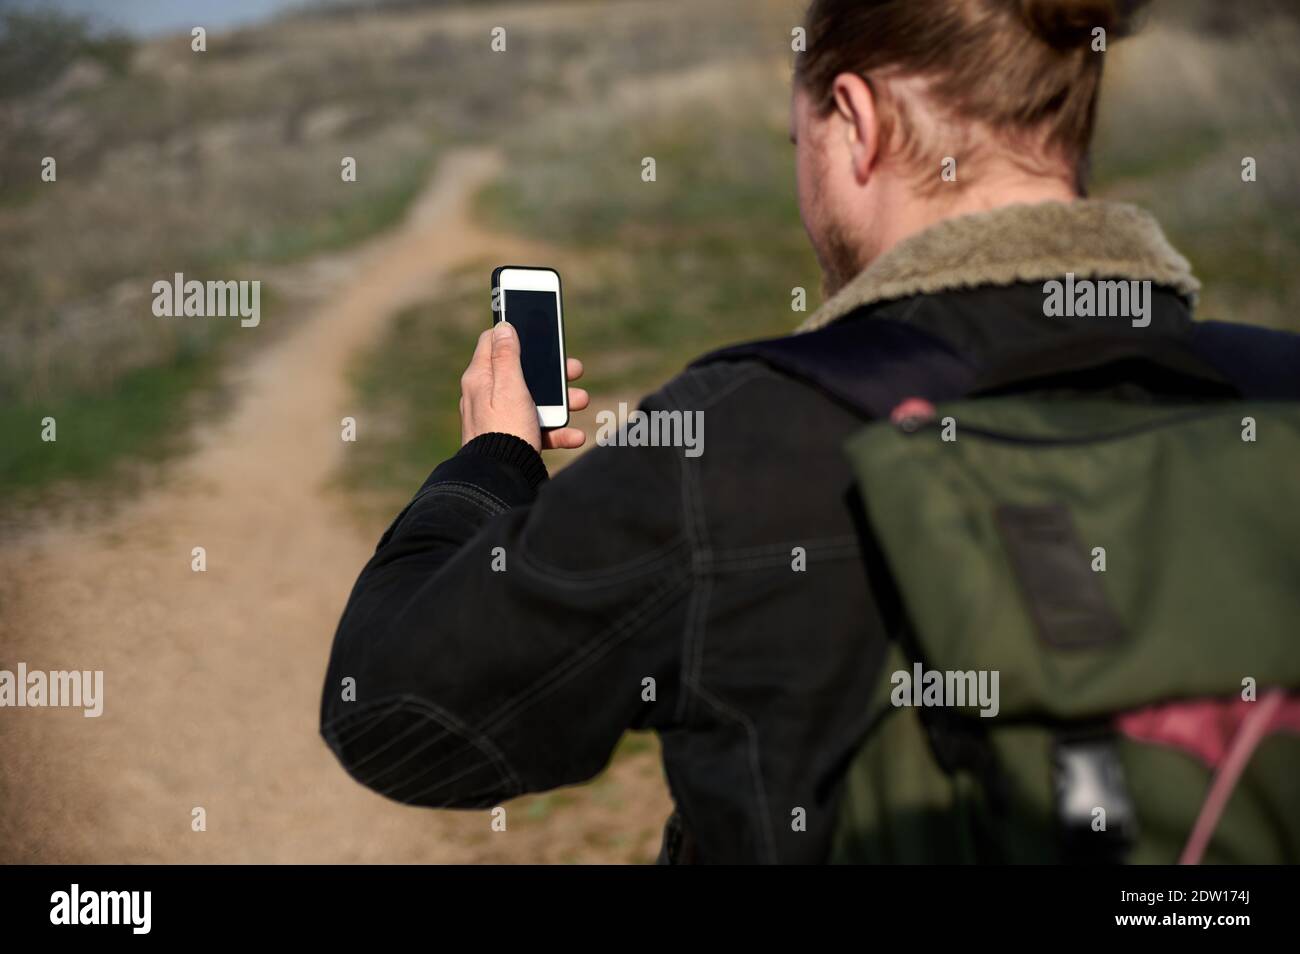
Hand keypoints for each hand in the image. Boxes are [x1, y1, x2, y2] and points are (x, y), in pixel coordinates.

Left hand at [459, 321, 588, 451]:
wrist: (501, 479)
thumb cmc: (504, 430)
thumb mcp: (509, 386)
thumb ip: (507, 355)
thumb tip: (503, 326)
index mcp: (481, 379)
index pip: (492, 342)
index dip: (514, 333)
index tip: (535, 330)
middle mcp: (487, 397)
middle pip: (522, 373)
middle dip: (552, 372)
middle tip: (574, 369)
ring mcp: (501, 419)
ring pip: (535, 402)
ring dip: (562, 402)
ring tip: (582, 402)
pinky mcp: (514, 440)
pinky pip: (538, 430)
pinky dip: (558, 431)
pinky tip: (575, 435)